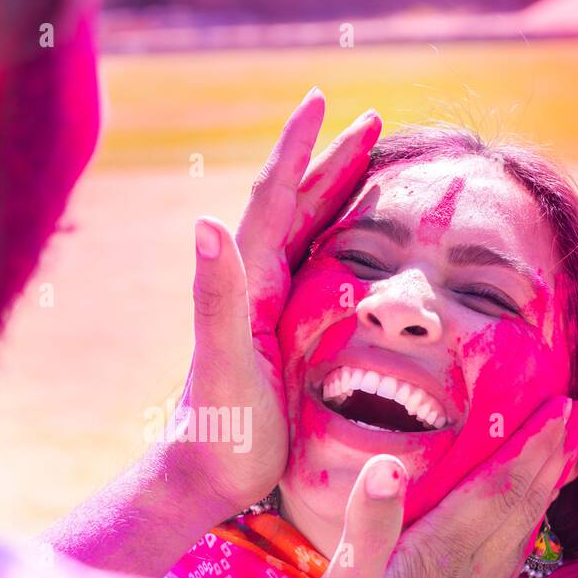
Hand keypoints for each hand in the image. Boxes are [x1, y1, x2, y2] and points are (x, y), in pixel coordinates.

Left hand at [175, 88, 382, 516]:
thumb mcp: (222, 364)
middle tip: (370, 120)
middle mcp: (256, 286)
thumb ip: (215, 297)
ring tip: (373, 164)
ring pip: (308, 235)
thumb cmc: (219, 429)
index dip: (299, 148)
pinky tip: (360, 246)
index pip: (275, 198)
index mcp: (247, 282)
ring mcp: (270, 310)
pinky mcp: (283, 336)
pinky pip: (318, 273)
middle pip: (296, 206)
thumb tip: (204, 221)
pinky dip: (342, 244)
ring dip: (338, 194)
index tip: (323, 101)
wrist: (205, 476)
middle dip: (331, 160)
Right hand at [300, 396, 577, 577]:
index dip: (528, 450)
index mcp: (439, 561)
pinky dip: (522, 531)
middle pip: (519, 509)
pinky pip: (506, 565)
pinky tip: (523, 529)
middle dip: (549, 460)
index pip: (495, 494)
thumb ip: (367, 532)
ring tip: (565, 455)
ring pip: (518, 536)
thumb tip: (386, 464)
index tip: (561, 411)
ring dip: (543, 491)